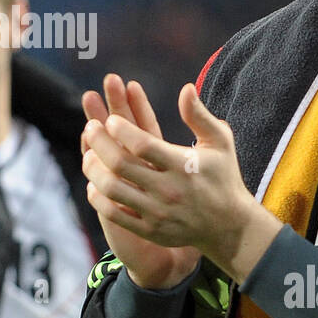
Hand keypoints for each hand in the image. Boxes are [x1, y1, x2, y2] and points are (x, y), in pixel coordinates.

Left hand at [84, 80, 281, 283]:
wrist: (229, 226)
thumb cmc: (223, 177)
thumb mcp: (220, 142)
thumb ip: (199, 115)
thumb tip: (186, 88)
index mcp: (183, 165)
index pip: (142, 144)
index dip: (121, 129)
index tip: (111, 119)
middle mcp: (169, 189)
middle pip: (120, 164)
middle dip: (99, 142)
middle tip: (91, 127)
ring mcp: (157, 212)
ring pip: (112, 189)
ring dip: (93, 168)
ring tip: (88, 154)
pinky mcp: (149, 230)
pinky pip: (114, 214)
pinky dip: (98, 198)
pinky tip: (94, 184)